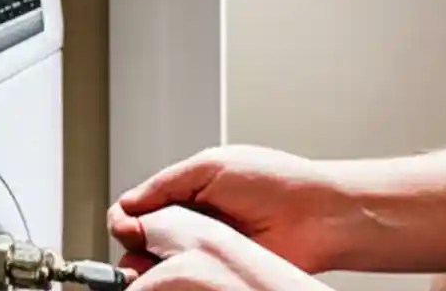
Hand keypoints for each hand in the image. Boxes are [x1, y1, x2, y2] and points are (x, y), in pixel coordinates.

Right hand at [112, 146, 356, 272]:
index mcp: (188, 190)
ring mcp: (208, 248)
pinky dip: (176, 279)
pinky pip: (188, 279)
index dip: (127, 216)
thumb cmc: (277, 182)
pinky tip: (176, 272)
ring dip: (150, 264)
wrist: (320, 217)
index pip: (140, 206)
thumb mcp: (210, 167)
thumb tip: (127, 204)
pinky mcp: (222, 272)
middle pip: (143, 236)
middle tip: (138, 245)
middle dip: (133, 242)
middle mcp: (195, 220)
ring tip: (153, 262)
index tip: (125, 225)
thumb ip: (165, 184)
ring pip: (161, 262)